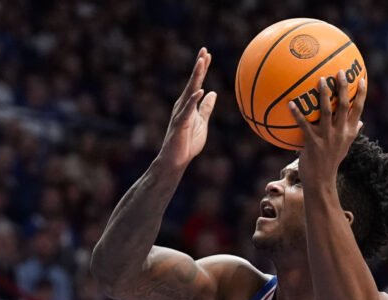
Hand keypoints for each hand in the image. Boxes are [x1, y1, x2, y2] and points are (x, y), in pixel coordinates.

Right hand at [158, 47, 216, 169]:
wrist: (175, 160)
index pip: (196, 83)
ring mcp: (180, 114)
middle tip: (204, 50)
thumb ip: (206, 108)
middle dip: (199, 66)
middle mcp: (182, 105)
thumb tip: (212, 93)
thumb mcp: (202, 123)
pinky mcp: (180, 124)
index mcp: (188, 104)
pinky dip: (193, 100)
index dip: (202, 69)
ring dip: (196, 77)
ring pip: (189, 91)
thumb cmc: (187, 143)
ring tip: (201, 63)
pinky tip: (200, 90)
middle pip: (192, 82)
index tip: (207, 54)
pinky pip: (188, 110)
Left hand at [290, 71, 366, 186]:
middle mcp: (341, 133)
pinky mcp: (313, 143)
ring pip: (327, 112)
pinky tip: (291, 103)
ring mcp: (327, 138)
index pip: (359, 109)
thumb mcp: (345, 147)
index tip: (362, 78)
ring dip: (324, 95)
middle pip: (344, 106)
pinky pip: (304, 125)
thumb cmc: (331, 162)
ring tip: (320, 80)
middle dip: (343, 87)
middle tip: (340, 72)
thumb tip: (362, 121)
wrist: (321, 181)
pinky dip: (298, 113)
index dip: (361, 94)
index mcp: (349, 132)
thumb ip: (352, 132)